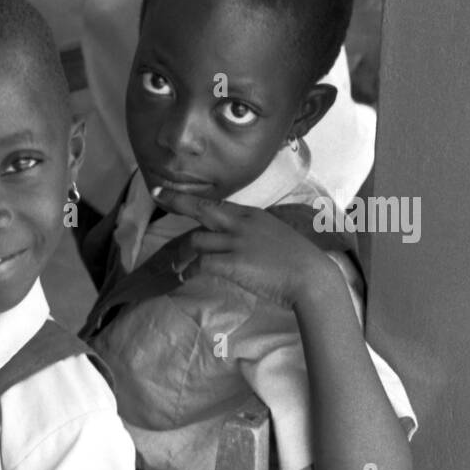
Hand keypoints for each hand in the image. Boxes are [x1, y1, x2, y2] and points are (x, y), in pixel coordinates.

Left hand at [154, 188, 331, 311]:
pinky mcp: (233, 263)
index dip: (193, 199)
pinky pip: (202, 263)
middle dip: (176, 200)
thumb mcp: (274, 236)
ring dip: (182, 252)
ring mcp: (236, 242)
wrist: (313, 278)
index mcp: (252, 215)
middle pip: (201, 207)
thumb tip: (236, 239)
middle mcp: (241, 223)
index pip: (216, 203)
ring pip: (196, 239)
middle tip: (156, 193)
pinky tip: (186, 276)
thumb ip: (253, 233)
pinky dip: (190, 269)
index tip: (173, 192)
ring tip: (176, 264)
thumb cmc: (299, 261)